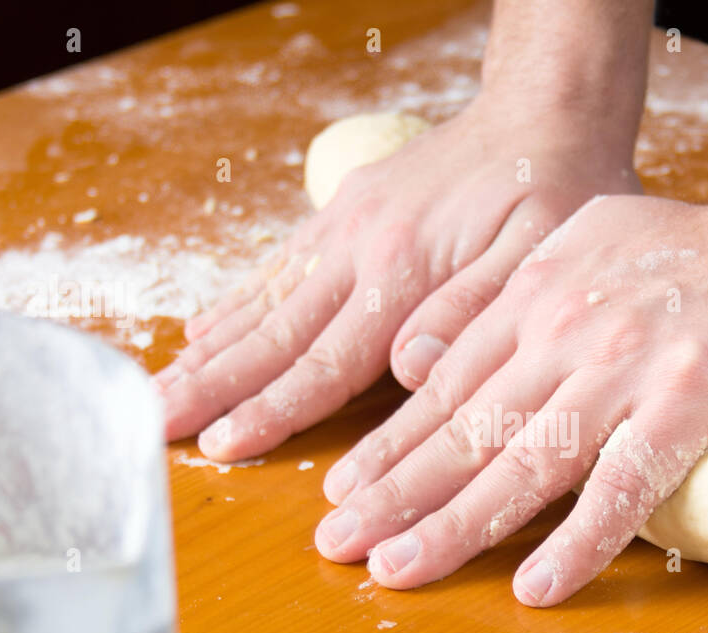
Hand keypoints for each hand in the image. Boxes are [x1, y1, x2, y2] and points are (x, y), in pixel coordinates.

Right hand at [154, 94, 639, 459]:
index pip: (327, 360)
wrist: (543, 111)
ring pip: (265, 300)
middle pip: (274, 335)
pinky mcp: (346, 212)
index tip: (220, 447)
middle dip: (211, 386)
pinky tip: (205, 328)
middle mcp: (359, 248)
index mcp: (405, 271)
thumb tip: (408, 368)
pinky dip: (237, 301)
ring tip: (161, 387)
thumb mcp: (540, 255)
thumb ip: (471, 313)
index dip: (272, 409)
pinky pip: (279, 264)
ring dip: (211, 350)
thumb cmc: (553, 190)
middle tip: (153, 423)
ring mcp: (345, 227)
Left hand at [313, 188, 707, 605]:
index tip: (343, 489)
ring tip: (398, 571)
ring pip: (526, 462)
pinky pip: (625, 485)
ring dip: (455, 524)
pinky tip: (537, 588)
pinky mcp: (689, 400)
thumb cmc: (699, 249)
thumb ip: (506, 297)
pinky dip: (580, 541)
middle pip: (467, 430)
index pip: (446, 385)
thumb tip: (422, 351)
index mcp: (537, 296)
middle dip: (393, 493)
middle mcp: (567, 332)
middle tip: (336, 545)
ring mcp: (626, 367)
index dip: (390, 442)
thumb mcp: (580, 239)